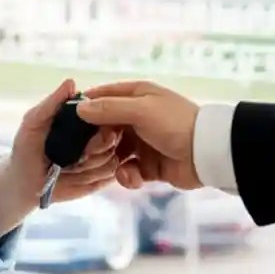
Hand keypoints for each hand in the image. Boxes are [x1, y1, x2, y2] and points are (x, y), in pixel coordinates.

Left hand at [0, 79, 122, 235]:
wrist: (24, 185)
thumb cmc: (26, 150)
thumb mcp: (32, 124)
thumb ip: (51, 104)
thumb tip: (71, 82)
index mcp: (82, 118)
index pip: (107, 113)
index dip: (103, 123)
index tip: (92, 131)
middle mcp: (96, 135)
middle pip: (115, 137)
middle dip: (97, 147)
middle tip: (78, 155)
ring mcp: (101, 157)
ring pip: (114, 158)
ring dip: (91, 165)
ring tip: (69, 168)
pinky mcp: (102, 178)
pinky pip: (111, 175)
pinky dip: (94, 177)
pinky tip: (76, 177)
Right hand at [76, 81, 201, 190]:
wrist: (207, 154)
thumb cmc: (175, 124)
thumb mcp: (140, 110)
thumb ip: (109, 109)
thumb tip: (79, 107)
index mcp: (137, 96)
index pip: (103, 96)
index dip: (86, 106)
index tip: (68, 119)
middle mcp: (137, 117)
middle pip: (104, 128)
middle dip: (96, 141)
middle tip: (90, 150)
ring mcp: (142, 142)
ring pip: (112, 152)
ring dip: (110, 161)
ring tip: (113, 165)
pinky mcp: (148, 166)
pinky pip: (127, 171)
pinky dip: (127, 176)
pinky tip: (133, 177)